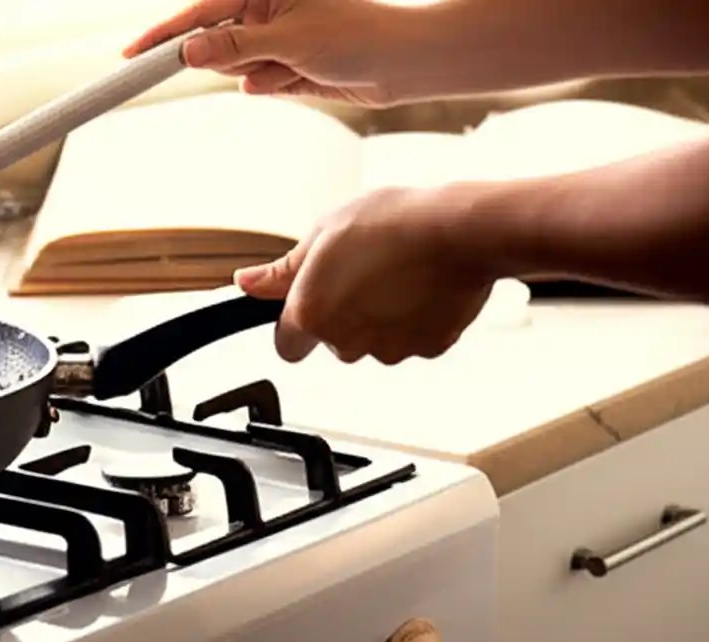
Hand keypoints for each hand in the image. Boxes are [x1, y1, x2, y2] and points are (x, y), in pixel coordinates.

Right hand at [123, 0, 457, 106]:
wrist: (402, 64)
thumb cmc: (357, 35)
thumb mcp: (290, 41)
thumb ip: (235, 48)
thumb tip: (189, 53)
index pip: (201, 12)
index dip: (166, 34)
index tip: (132, 54)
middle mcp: (264, 10)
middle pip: (215, 44)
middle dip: (232, 60)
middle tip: (266, 60)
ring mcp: (272, 39)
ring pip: (236, 69)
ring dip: (261, 75)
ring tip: (298, 67)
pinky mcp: (283, 64)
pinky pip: (258, 84)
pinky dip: (276, 85)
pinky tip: (304, 77)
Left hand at [234, 186, 497, 364]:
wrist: (462, 232)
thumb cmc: (395, 224)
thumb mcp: (324, 232)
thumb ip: (282, 271)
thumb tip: (246, 283)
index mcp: (311, 313)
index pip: (285, 345)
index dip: (293, 324)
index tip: (307, 305)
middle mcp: (345, 340)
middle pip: (332, 342)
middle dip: (341, 316)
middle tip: (361, 271)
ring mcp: (389, 349)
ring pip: (372, 342)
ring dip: (378, 318)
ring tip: (396, 272)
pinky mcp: (427, 348)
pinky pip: (411, 339)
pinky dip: (414, 320)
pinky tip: (421, 285)